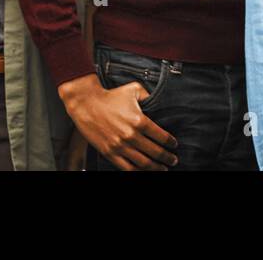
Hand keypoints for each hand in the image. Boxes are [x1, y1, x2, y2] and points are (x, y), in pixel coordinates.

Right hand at [59, 73, 177, 170]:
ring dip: (155, 167)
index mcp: (140, 121)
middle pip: (155, 152)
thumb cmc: (111, 96)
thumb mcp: (135, 90)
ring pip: (143, 163)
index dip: (171, 143)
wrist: (87, 103)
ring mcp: (120, 146)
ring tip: (162, 168)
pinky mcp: (109, 153)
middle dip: (167, 158)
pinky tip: (144, 171)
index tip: (174, 145)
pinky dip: (138, 172)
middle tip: (173, 160)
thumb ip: (150, 96)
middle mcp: (131, 136)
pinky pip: (127, 168)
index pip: (162, 136)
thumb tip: (161, 102)